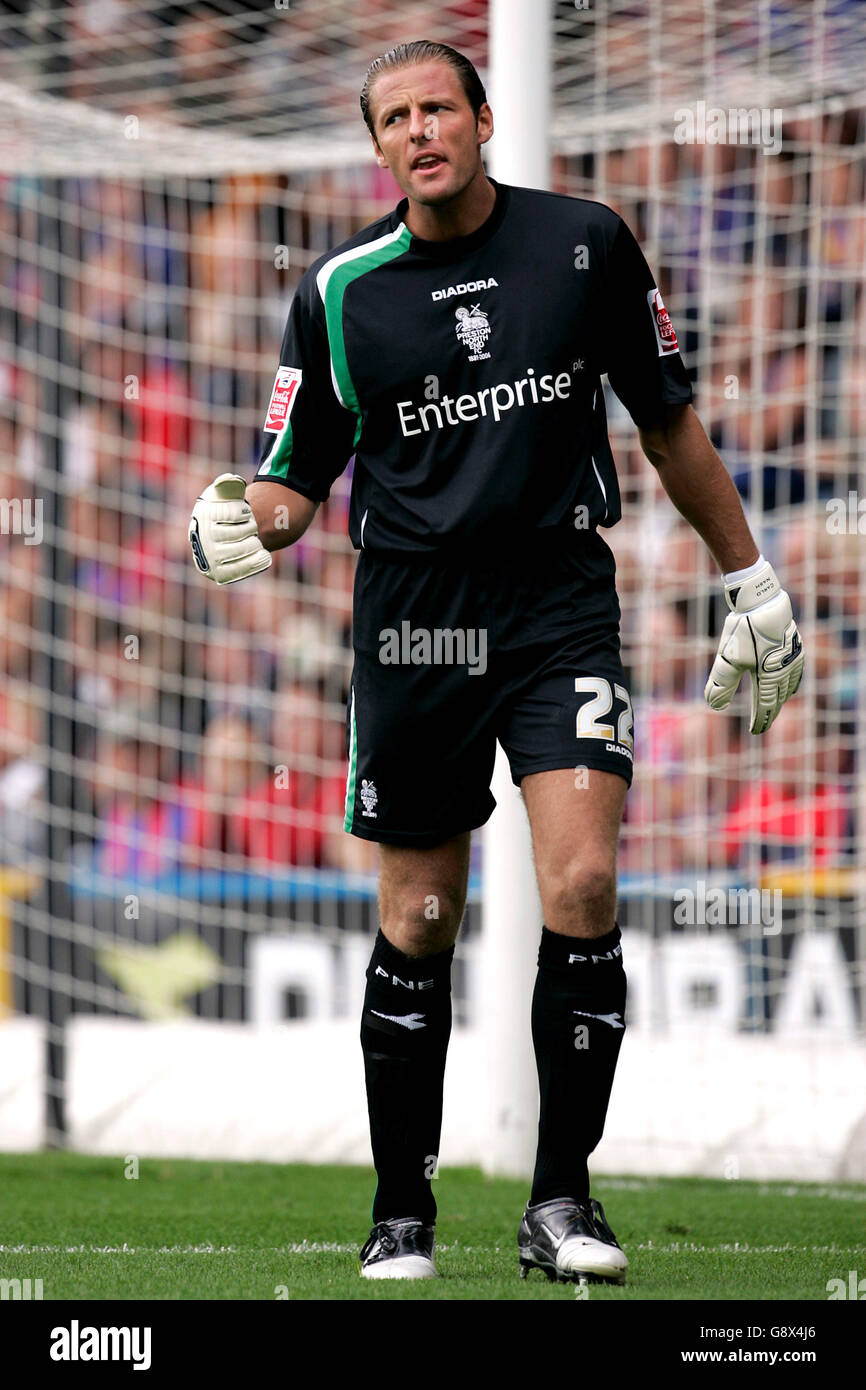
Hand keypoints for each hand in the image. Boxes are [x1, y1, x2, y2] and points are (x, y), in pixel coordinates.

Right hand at [188, 474, 271, 583]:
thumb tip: (229, 480)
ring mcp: (210, 559)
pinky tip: (264, 555)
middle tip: (249, 528)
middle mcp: (201, 539)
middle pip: (239, 533)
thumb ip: (229, 484)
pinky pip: (242, 570)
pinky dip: (257, 562)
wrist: (226, 536)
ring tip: (253, 540)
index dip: (244, 513)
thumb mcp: (228, 494)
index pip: (234, 513)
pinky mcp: (220, 574)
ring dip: (255, 543)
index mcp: (203, 515)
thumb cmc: (228, 511)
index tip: (244, 513)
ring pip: (243, 550)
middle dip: (250, 528)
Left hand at [704, 559, 803, 734]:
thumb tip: (713, 706)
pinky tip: (790, 687)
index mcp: (769, 677)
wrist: (762, 601)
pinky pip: (797, 673)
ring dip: (780, 700)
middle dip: (770, 713)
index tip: (754, 732)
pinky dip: (792, 685)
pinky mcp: (796, 647)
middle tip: (761, 724)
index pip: (765, 706)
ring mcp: (793, 659)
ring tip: (772, 709)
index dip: (760, 720)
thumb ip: (721, 684)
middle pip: (778, 699)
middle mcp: (785, 671)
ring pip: (789, 687)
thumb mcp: (727, 658)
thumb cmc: (743, 630)